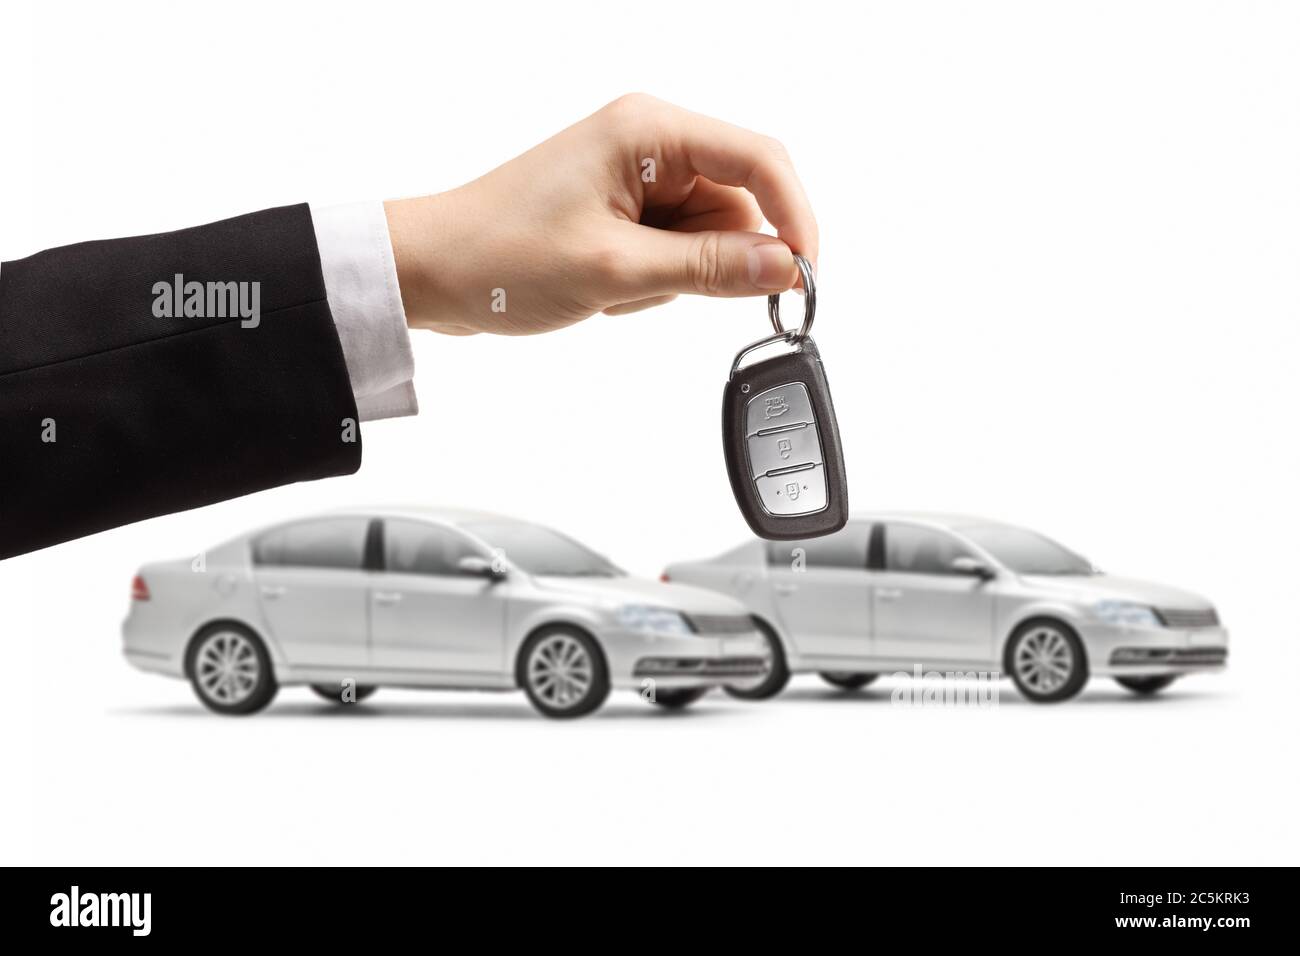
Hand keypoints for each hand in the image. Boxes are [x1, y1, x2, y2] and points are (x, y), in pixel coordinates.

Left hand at [384, 93, 817, 335]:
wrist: (432, 273)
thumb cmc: (500, 256)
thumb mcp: (616, 272)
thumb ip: (710, 270)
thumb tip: (784, 267)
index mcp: (649, 131)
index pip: (760, 159)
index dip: (796, 217)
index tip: (805, 275)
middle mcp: (649, 144)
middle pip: (739, 203)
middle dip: (718, 260)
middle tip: (664, 291)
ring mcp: (637, 178)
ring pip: (710, 236)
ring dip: (678, 279)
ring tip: (616, 288)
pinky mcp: (625, 211)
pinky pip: (677, 251)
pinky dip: (656, 282)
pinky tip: (608, 289)